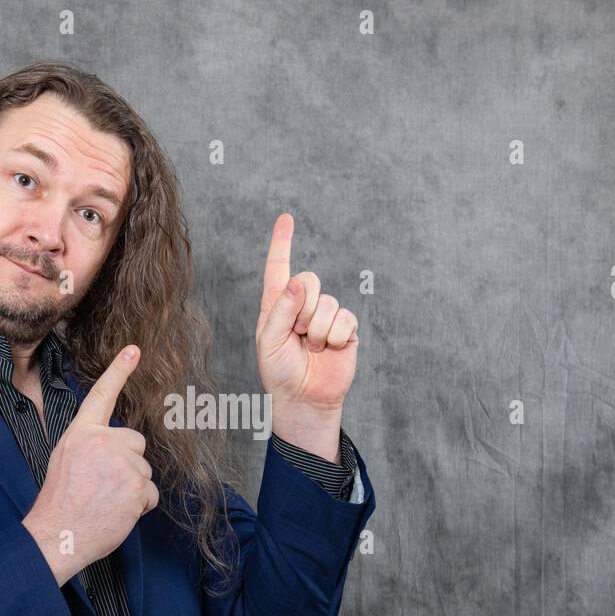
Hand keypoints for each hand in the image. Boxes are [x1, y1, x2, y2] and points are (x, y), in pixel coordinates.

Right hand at [22, 345, 158, 585]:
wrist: (58, 535)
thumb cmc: (60, 502)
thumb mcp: (65, 459)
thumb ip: (90, 445)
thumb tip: (116, 446)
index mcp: (81, 433)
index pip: (102, 396)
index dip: (118, 371)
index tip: (134, 350)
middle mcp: (103, 442)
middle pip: (135, 442)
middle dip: (127, 462)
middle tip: (103, 485)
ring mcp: (123, 464)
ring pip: (144, 470)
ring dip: (132, 487)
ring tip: (106, 502)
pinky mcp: (137, 488)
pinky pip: (151, 493)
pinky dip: (139, 506)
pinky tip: (117, 513)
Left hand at [255, 212, 358, 457]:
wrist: (303, 398)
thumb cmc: (279, 370)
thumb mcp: (269, 340)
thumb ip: (281, 309)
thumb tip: (299, 281)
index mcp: (277, 303)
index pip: (279, 267)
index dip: (282, 242)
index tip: (286, 218)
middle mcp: (302, 304)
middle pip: (310, 279)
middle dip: (303, 309)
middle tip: (298, 335)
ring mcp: (326, 315)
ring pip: (328, 303)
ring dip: (317, 331)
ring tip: (312, 349)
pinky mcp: (345, 329)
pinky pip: (345, 320)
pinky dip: (334, 338)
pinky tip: (329, 351)